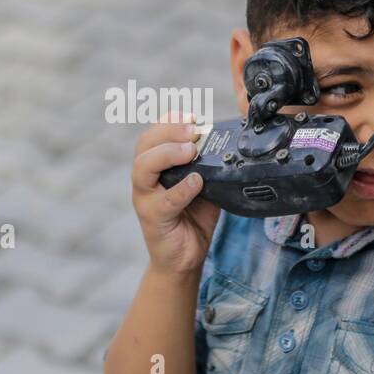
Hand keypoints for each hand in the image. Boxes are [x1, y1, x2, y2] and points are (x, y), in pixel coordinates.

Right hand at [131, 116, 220, 276]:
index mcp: (155, 166)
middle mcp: (145, 179)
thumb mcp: (204, 184)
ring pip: (143, 167)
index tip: (192, 116)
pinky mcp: (153, 219)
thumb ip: (208, 164)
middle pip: (144, 145)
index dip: (170, 121)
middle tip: (194, 130)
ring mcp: (145, 198)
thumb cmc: (193, 216)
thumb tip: (230, 142)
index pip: (154, 134)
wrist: (185, 257)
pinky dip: (181, 189)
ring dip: (167, 154)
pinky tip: (197, 182)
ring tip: (191, 150)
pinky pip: (165, 200)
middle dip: (168, 131)